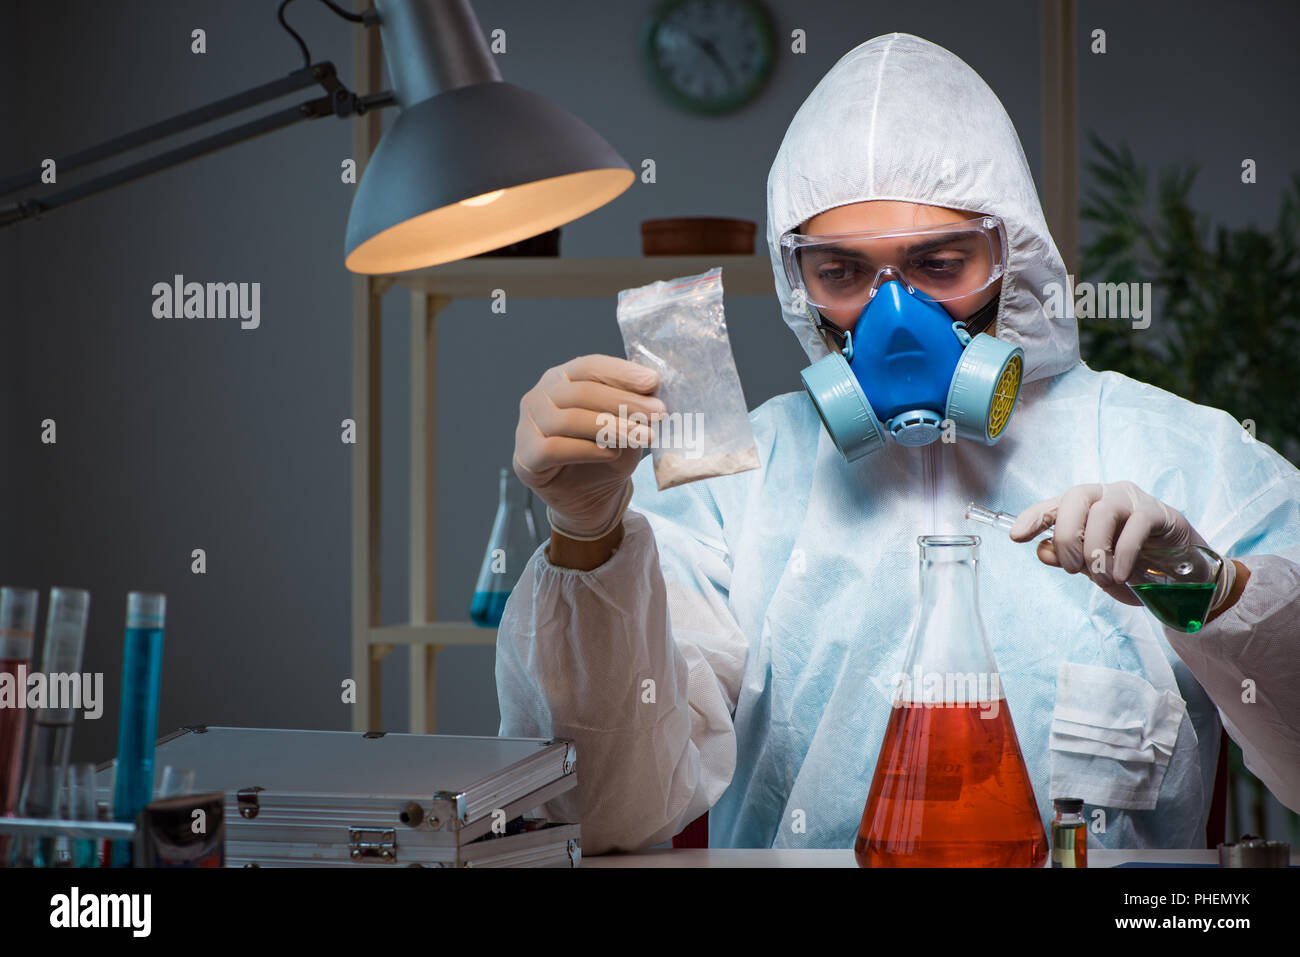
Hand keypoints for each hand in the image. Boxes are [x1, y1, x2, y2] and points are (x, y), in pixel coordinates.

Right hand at [514, 354, 665, 540]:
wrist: (591, 498)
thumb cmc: (607, 453)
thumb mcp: (626, 424)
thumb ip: (632, 405)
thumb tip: (653, 386)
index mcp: (561, 378)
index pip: (589, 366)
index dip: (622, 372)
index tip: (653, 382)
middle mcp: (539, 396)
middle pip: (581, 392)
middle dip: (624, 402)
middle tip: (658, 412)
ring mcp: (527, 426)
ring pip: (569, 420)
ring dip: (611, 427)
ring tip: (643, 437)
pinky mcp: (525, 457)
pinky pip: (553, 449)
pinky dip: (586, 450)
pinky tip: (610, 454)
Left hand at [1008, 481, 1208, 606]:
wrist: (1179, 564)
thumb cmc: (1130, 558)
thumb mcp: (1093, 563)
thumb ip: (1067, 556)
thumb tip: (1042, 551)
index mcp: (1083, 505)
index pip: (1052, 505)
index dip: (1032, 517)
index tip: (1016, 536)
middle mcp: (1104, 494)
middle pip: (1075, 499)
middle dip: (1067, 537)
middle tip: (1074, 569)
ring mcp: (1131, 499)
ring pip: (1102, 513)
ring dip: (1096, 551)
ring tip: (1102, 578)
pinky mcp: (1157, 512)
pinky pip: (1134, 528)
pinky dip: (1123, 555)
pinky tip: (1120, 576)